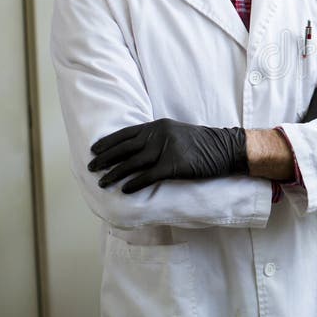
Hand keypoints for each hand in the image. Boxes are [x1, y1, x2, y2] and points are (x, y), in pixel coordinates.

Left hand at [89, 118, 246, 192]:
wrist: (226, 148)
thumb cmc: (203, 143)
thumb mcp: (177, 132)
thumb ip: (158, 137)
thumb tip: (136, 150)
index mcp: (159, 126)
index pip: (126, 133)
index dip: (108, 142)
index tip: (94, 150)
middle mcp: (160, 135)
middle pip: (125, 148)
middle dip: (105, 159)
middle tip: (91, 167)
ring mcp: (167, 149)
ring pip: (133, 163)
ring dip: (115, 174)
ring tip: (102, 182)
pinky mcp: (175, 165)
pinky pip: (149, 176)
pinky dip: (135, 183)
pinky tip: (125, 190)